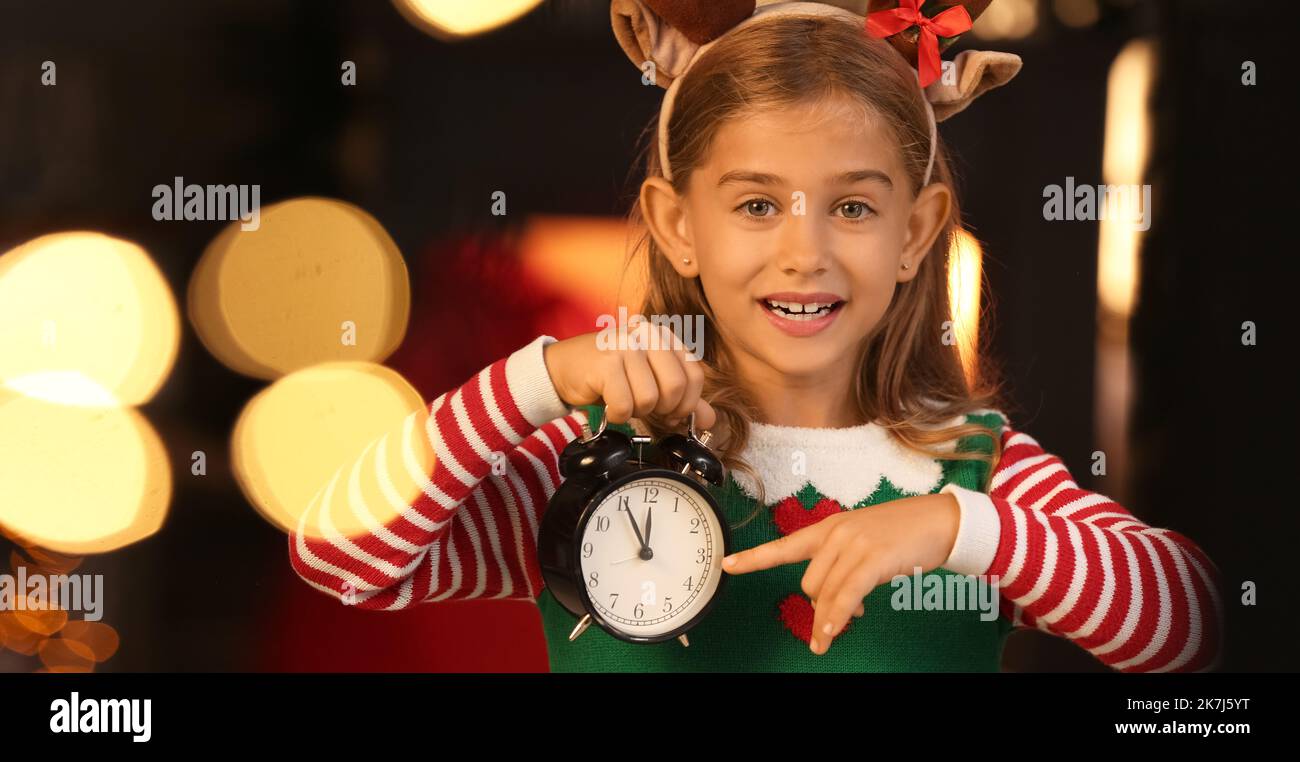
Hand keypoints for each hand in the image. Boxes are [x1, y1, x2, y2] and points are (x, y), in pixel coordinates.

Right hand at [542, 320, 715, 428]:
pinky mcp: (606, 363)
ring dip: (636, 412)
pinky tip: (608, 405)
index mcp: (663, 336)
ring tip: (623, 402)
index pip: (695, 375)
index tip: (672, 414)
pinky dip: (617, 415)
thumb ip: (682, 399)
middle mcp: (647, 335)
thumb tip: (711, 420)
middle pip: (676, 387)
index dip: (687, 403)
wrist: (563, 368)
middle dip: (663, 409)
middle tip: (645, 410)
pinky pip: (624, 405)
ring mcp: (625, 346)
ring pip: (650, 399)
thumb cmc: (609, 375)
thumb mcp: (650, 382)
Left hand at [719, 493, 960, 654]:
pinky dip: (836, 617)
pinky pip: (845, 595)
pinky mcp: (874, 558)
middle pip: (809, 584)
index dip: (755, 558)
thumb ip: (844, 570)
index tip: (727, 565)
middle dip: (822, 605)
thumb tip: (837, 607)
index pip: (785, 546)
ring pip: (825, 593)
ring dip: (830, 617)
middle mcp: (836, 533)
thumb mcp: (865, 546)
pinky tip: (829, 634)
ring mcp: (854, 544)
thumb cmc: (902, 536)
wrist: (941, 520)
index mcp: (829, 528)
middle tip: (845, 612)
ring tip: (842, 627)